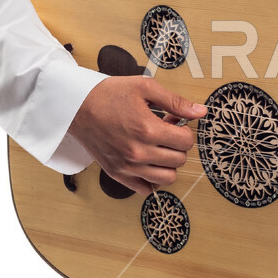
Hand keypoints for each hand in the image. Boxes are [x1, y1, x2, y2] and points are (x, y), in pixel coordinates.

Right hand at [68, 76, 205, 194]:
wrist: (76, 107)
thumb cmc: (109, 94)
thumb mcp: (145, 88)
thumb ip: (176, 102)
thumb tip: (201, 112)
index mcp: (147, 130)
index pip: (186, 141)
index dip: (185, 130)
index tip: (174, 122)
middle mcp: (138, 152)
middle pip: (179, 160)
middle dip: (178, 145)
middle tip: (165, 132)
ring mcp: (127, 166)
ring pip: (167, 178)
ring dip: (168, 163)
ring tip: (158, 147)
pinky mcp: (117, 174)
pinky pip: (146, 189)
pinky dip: (152, 179)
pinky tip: (148, 162)